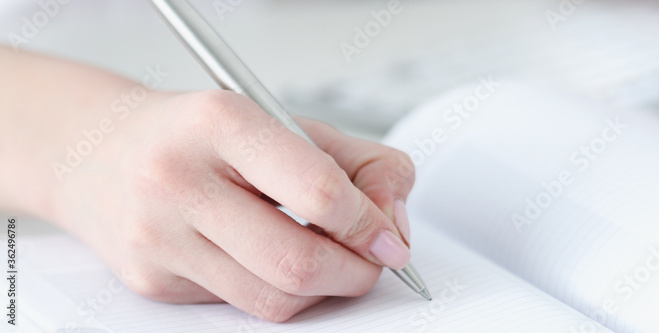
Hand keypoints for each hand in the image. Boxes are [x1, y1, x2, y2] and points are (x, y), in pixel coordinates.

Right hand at [54, 89, 414, 321]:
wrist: (97, 151)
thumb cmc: (202, 135)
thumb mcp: (287, 122)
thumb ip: (362, 164)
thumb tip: (392, 224)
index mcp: (221, 123)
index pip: (318, 192)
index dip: (369, 225)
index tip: (389, 238)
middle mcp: (178, 179)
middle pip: (297, 262)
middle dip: (355, 273)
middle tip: (371, 262)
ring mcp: (158, 236)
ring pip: (272, 300)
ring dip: (322, 291)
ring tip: (330, 260)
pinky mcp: (151, 281)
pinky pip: (240, 307)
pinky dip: (277, 292)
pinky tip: (273, 260)